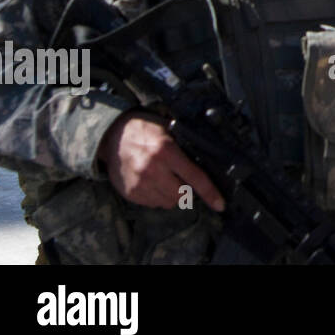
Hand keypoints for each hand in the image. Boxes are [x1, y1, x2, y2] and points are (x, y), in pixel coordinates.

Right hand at [97, 112, 224, 211]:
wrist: (114, 135)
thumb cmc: (146, 130)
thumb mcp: (169, 131)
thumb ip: (185, 149)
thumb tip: (208, 166)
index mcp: (166, 152)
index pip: (195, 177)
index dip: (210, 192)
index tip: (219, 204)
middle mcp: (152, 170)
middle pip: (182, 194)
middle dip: (187, 189)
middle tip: (181, 177)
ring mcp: (140, 184)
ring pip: (168, 202)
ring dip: (172, 194)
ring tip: (165, 178)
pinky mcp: (130, 193)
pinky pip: (153, 204)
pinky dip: (157, 196)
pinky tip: (153, 181)